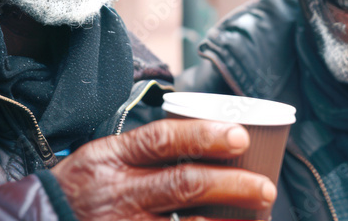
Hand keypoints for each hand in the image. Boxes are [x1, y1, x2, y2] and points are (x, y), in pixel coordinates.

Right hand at [50, 119, 275, 220]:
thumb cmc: (82, 189)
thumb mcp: (102, 158)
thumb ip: (145, 151)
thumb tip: (209, 137)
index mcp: (112, 158)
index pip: (162, 139)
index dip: (204, 135)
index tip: (240, 135)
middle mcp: (117, 193)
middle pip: (183, 185)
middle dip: (233, 185)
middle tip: (266, 188)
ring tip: (259, 218)